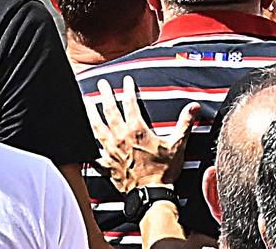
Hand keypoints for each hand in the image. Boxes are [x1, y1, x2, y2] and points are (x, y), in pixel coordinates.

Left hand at [92, 75, 200, 194]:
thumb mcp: (178, 143)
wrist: (150, 194)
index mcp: (137, 130)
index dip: (128, 90)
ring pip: (96, 128)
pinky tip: (81, 139)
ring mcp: (110, 151)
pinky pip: (92, 152)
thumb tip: (194, 106)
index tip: (126, 80)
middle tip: (101, 83)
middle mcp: (120, 138)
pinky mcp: (105, 165)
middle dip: (105, 95)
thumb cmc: (163, 170)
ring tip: (86, 102)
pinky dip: (86, 144)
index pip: (130, 104)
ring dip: (90, 113)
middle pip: (109, 111)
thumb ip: (185, 122)